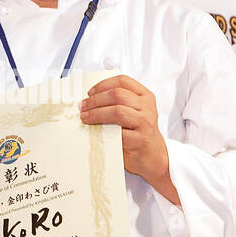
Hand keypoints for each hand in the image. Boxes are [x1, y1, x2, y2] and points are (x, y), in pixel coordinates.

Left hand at [78, 75, 179, 203]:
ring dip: (97, 113)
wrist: (152, 155)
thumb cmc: (138, 132)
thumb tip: (89, 99)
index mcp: (145, 96)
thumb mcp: (133, 112)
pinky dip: (103, 130)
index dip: (103, 84)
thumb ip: (118, 102)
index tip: (90, 92)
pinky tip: (95, 130)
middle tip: (83, 106)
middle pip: (117, 94)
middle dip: (96, 99)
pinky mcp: (140, 140)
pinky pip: (118, 132)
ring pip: (117, 111)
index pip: (123, 81)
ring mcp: (145, 123)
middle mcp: (147, 107)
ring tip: (85, 117)